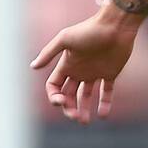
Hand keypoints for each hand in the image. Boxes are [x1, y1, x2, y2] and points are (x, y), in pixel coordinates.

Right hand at [30, 5, 141, 123]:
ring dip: (84, 110)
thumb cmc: (89, 30)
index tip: (61, 102)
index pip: (54, 86)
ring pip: (86, 96)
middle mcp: (79, 70)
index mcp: (66, 64)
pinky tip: (103, 115)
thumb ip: (49, 53)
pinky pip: (106, 92)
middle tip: (76, 116)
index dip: (55, 96)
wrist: (115, 26)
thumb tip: (33, 67)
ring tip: (85, 121)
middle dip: (69, 108)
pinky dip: (105, 104)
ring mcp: (94, 73)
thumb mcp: (65, 39)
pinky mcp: (110, 73)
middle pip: (69, 95)